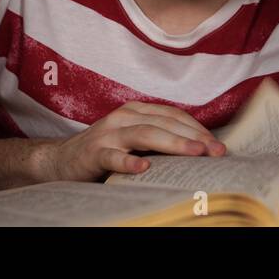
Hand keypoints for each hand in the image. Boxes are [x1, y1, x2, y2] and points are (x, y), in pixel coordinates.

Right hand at [50, 101, 225, 180]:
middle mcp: (123, 117)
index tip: (218, 144)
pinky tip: (144, 168)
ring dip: (173, 143)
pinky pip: (113, 157)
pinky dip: (129, 161)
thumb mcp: (133, 140)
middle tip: (216, 151)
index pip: (173, 115)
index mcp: (136, 111)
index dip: (197, 128)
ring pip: (144, 134)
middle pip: (165, 123)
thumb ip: (158, 140)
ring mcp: (108, 134)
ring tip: (195, 153)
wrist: (60, 161)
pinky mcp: (93, 154)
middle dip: (194, 136)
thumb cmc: (105, 151)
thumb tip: (199, 150)